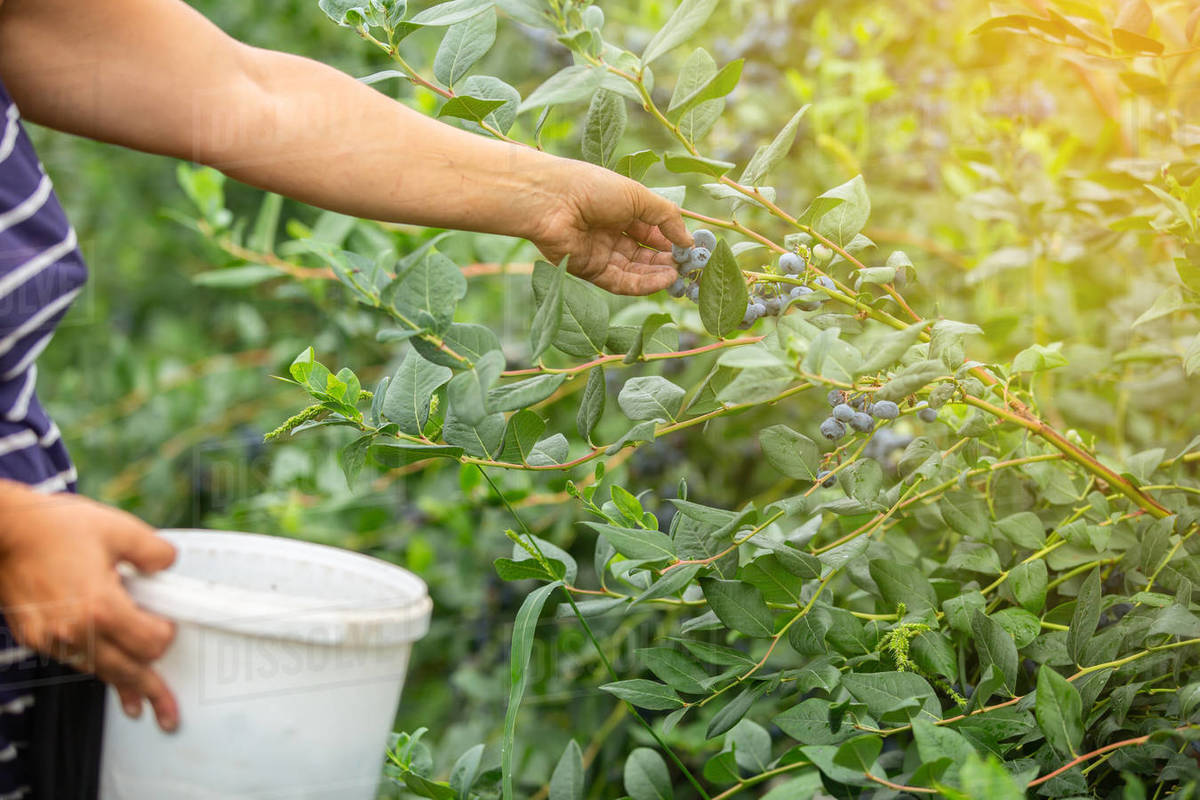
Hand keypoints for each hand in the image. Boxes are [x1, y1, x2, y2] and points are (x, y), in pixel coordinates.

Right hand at [0, 482, 177, 731]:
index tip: (167, 625)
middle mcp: (75, 631)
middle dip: (152, 690)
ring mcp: (51, 638)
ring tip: (140, 702)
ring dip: (122, 685)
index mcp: (100, 606)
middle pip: (125, 672)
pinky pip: (73, 660)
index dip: (165, 634)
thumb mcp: (117, 529)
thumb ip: (152, 551)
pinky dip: (93, 667)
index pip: (149, 643)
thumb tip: (168, 564)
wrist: (2, 531)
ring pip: (97, 671)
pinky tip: (104, 671)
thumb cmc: (54, 527)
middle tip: (168, 710)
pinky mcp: (33, 637)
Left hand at [526, 159, 692, 295]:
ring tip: (679, 275)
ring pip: (636, 270)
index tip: (693, 249)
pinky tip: (663, 280)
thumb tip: (689, 240)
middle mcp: (612, 232)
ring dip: (658, 274)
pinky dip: (643, 283)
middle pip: (646, 254)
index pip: (654, 230)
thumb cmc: (594, 188)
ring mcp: (601, 253)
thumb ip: (666, 217)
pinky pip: (621, 281)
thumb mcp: (638, 196)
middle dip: (668, 260)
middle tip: (689, 267)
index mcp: (622, 209)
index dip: (674, 240)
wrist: (552, 200)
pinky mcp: (590, 271)